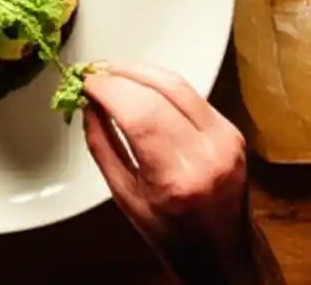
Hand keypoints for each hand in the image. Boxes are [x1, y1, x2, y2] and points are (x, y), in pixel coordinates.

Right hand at [83, 63, 255, 283]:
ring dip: (141, 71)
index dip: (109, 89)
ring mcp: (226, 141)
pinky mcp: (232, 132)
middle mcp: (208, 155)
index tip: (87, 82)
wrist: (219, 248)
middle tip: (96, 73)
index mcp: (176, 179)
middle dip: (122, 74)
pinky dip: (161, 84)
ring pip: (180, 84)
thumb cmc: (170, 229)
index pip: (140, 115)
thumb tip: (89, 104)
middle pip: (162, 91)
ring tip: (114, 71)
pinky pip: (192, 94)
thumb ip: (102, 145)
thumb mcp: (123, 194)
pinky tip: (141, 85)